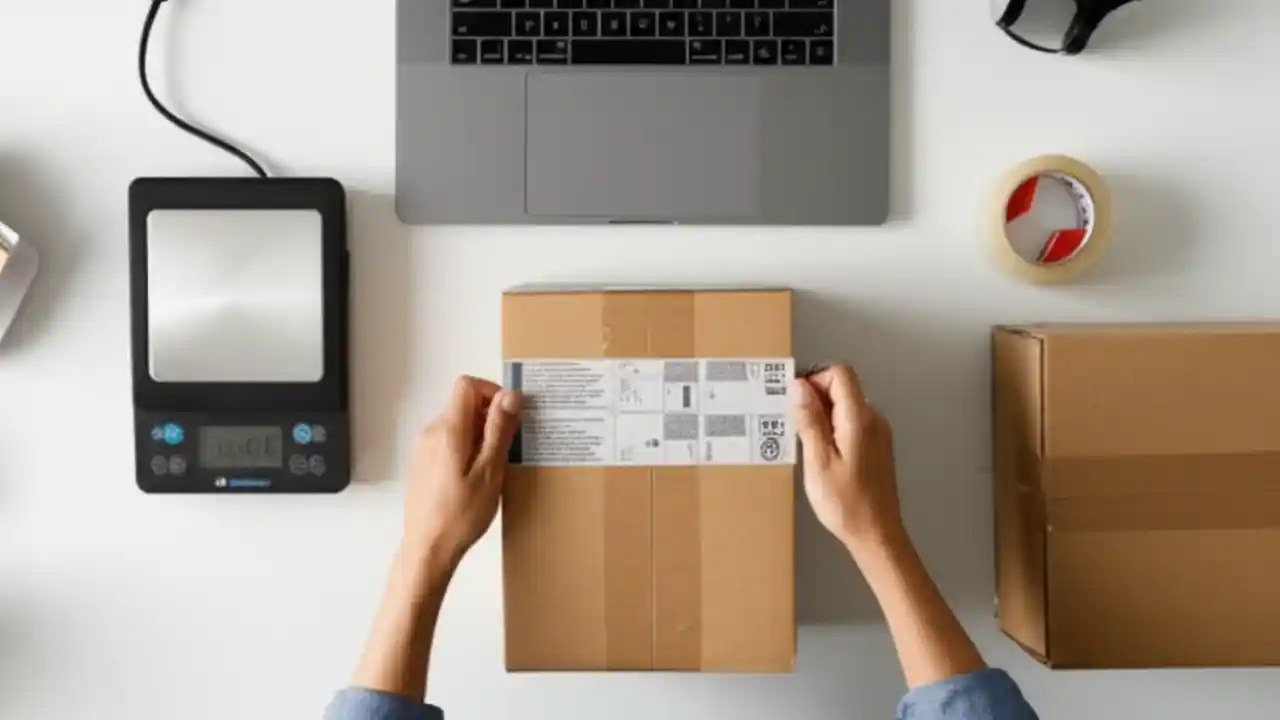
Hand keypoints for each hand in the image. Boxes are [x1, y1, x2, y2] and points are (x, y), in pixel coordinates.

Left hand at [404, 376, 522, 570]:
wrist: (427, 548)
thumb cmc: (462, 514)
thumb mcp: (490, 472)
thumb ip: (499, 430)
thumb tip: (511, 394)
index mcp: (447, 430)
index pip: (467, 385)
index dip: (492, 392)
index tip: (510, 417)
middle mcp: (431, 432)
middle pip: (463, 403)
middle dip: (490, 416)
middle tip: (508, 447)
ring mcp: (423, 447)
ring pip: (457, 423)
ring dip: (480, 433)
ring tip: (494, 466)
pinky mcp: (423, 462)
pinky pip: (449, 440)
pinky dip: (467, 446)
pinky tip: (477, 476)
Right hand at [791, 365, 903, 551]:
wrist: (876, 533)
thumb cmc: (845, 503)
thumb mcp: (818, 461)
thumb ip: (809, 420)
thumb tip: (799, 386)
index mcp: (859, 418)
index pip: (839, 373)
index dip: (814, 380)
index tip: (796, 404)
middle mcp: (874, 418)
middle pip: (843, 387)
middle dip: (815, 400)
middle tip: (798, 431)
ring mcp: (878, 431)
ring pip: (846, 405)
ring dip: (823, 416)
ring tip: (809, 448)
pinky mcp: (877, 444)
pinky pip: (852, 422)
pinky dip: (834, 429)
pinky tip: (824, 456)